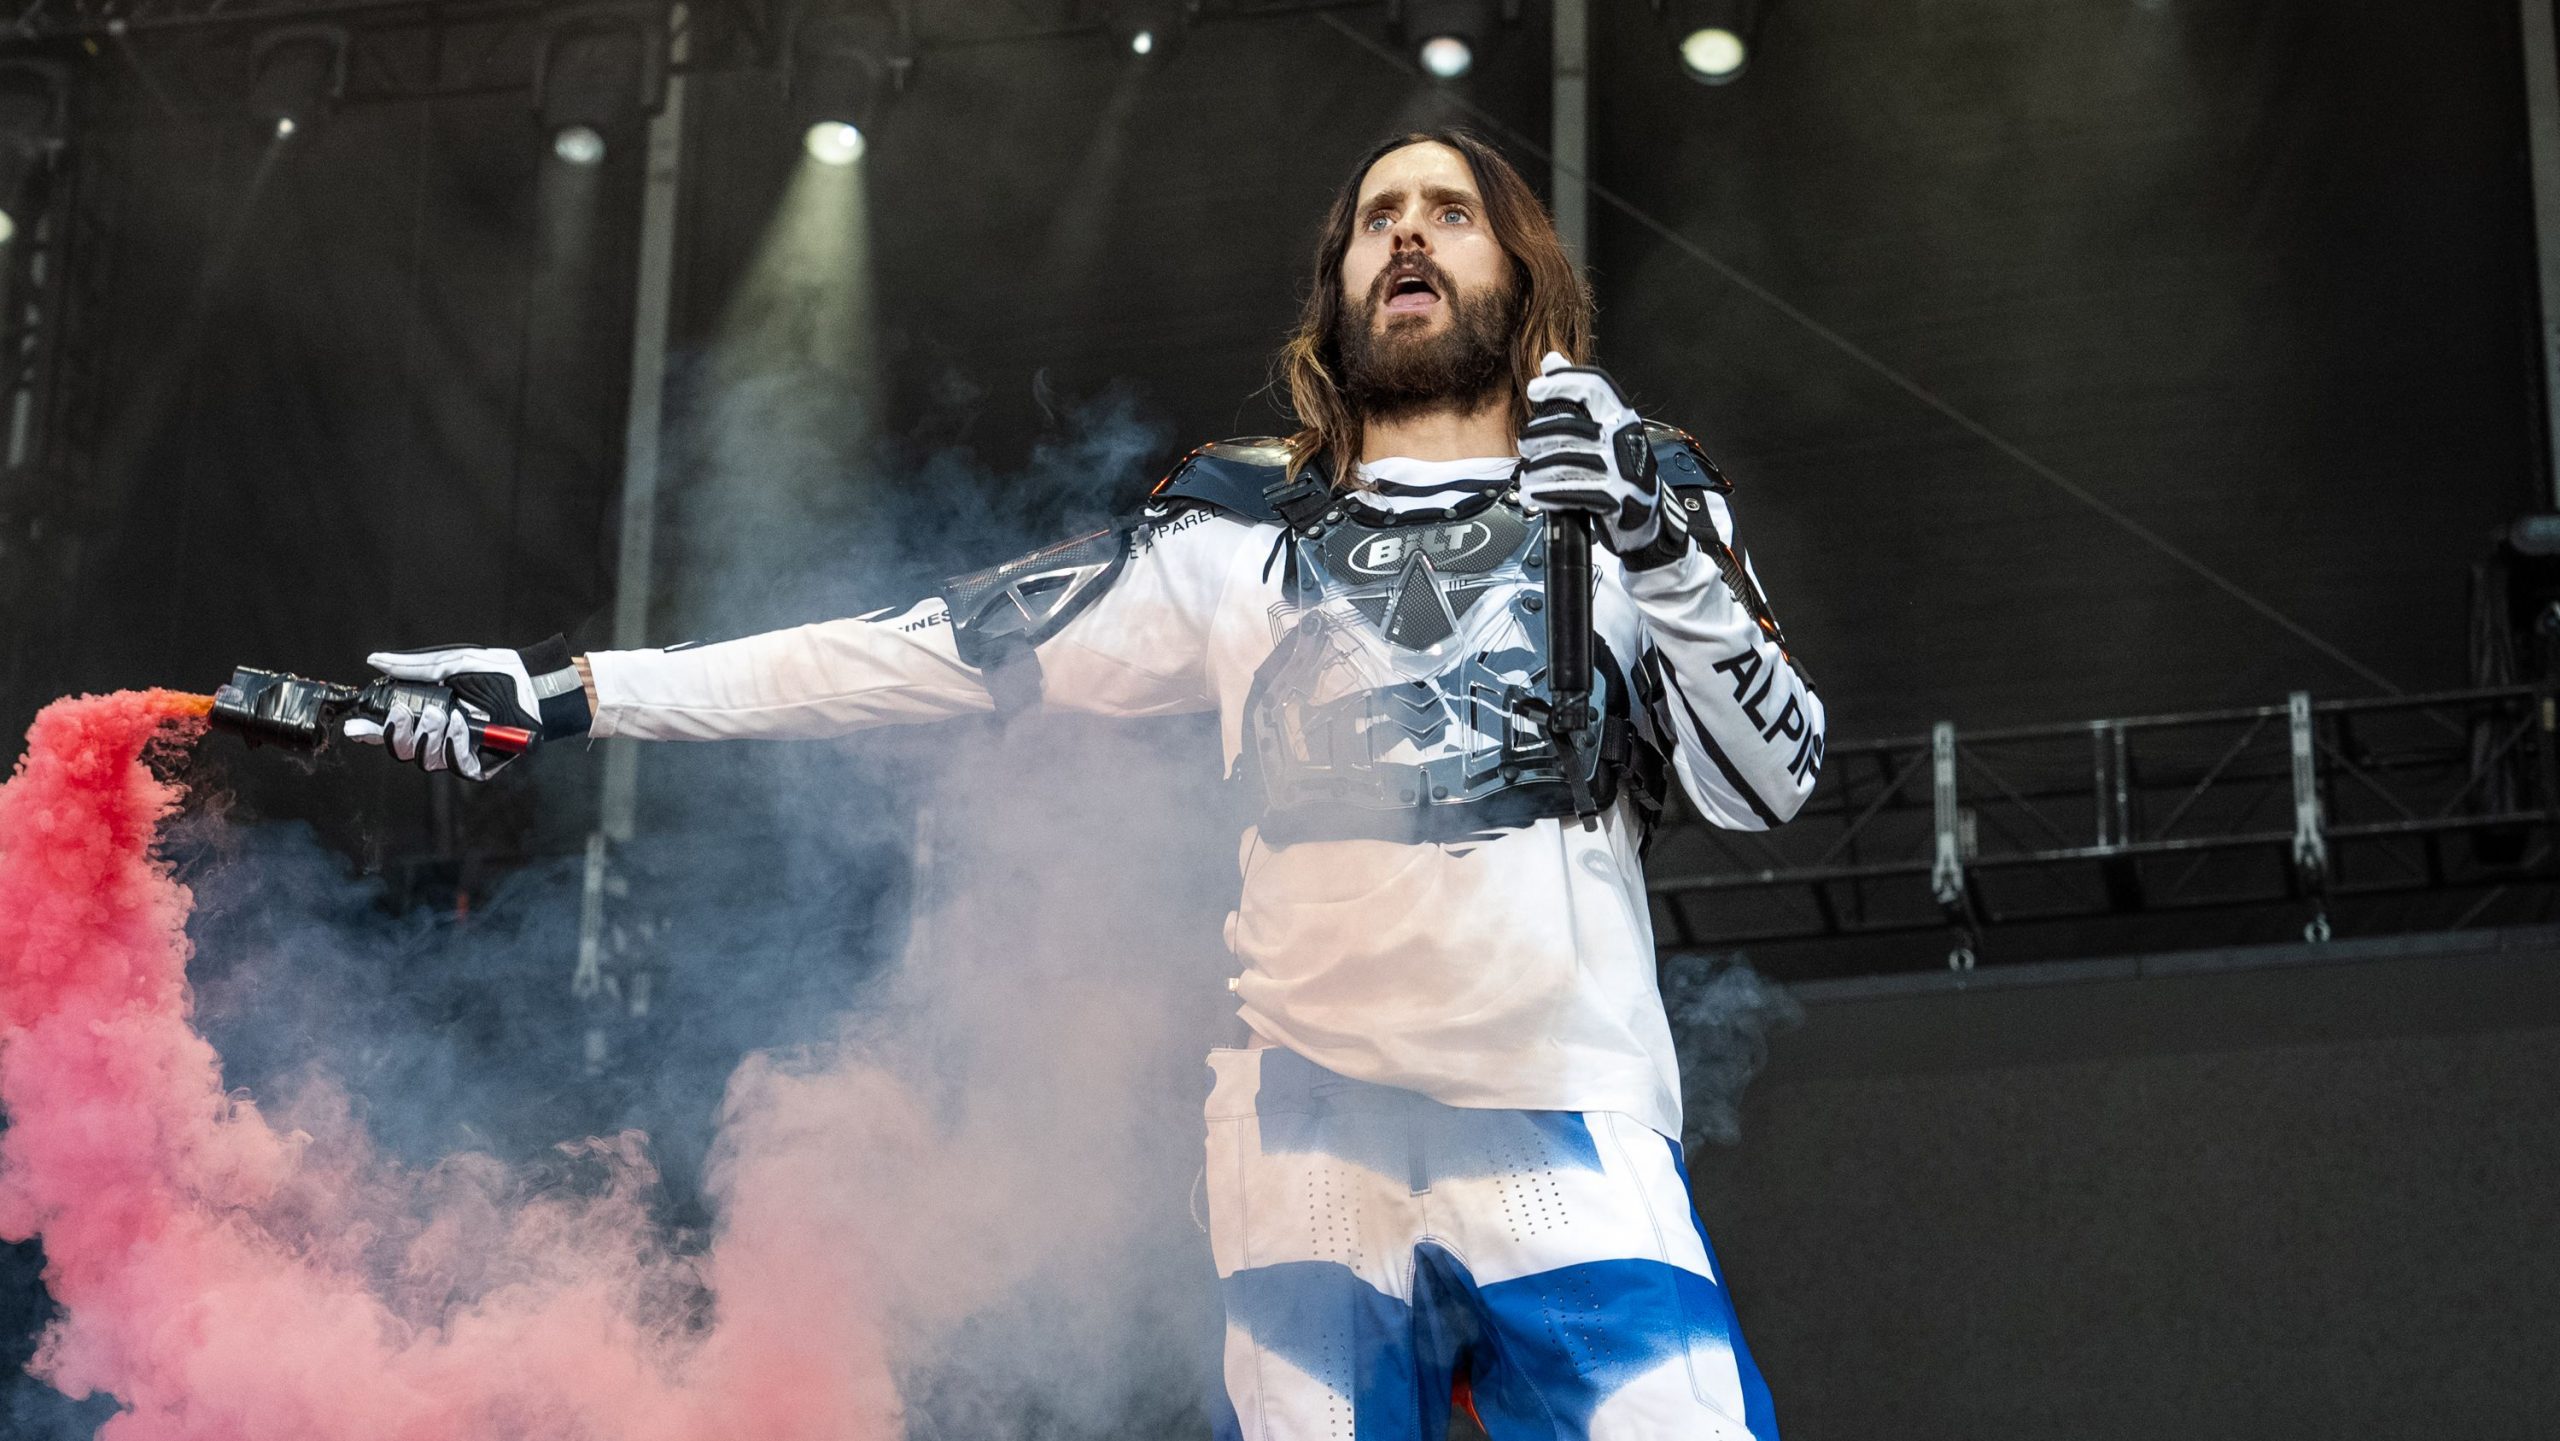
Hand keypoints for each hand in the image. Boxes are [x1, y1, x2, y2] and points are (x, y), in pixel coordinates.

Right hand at [342, 635, 588, 778]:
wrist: (533, 682)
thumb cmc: (494, 671)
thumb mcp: (449, 664)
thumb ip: (412, 668)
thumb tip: (374, 661)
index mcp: (426, 714)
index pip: (390, 729)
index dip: (371, 730)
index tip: (357, 725)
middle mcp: (438, 736)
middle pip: (402, 751)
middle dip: (398, 734)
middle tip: (407, 713)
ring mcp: (458, 752)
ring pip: (425, 761)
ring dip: (428, 736)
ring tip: (444, 712)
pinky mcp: (481, 764)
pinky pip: (456, 766)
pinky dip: (453, 745)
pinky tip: (460, 725)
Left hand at [1518, 351, 1667, 558]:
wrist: (1646, 516)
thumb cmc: (1619, 469)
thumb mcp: (1605, 429)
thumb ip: (1579, 397)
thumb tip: (1552, 359)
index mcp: (1623, 417)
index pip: (1595, 385)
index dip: (1562, 382)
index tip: (1534, 390)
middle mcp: (1625, 438)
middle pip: (1570, 427)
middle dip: (1537, 436)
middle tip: (1525, 445)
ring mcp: (1622, 469)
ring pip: (1565, 461)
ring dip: (1536, 470)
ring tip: (1526, 475)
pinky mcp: (1616, 497)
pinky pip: (1571, 491)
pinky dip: (1545, 493)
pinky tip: (1533, 494)